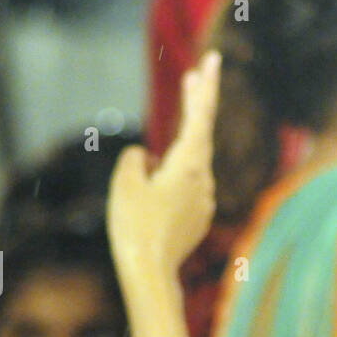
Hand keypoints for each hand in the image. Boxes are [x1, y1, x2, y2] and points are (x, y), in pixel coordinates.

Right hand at [106, 51, 220, 288]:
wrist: (150, 274)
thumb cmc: (134, 226)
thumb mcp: (125, 183)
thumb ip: (136, 159)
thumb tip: (148, 158)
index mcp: (188, 166)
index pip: (200, 118)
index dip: (205, 88)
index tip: (211, 62)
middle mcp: (204, 181)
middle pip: (200, 135)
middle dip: (198, 103)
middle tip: (198, 73)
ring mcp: (204, 201)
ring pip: (187, 167)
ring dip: (171, 159)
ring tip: (141, 189)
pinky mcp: (198, 218)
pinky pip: (184, 190)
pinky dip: (170, 182)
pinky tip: (149, 203)